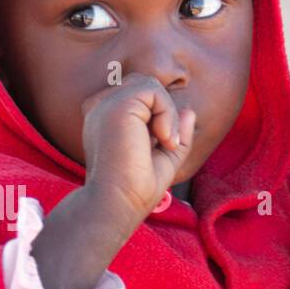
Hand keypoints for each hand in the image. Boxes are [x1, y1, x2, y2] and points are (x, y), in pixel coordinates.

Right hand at [80, 72, 195, 220]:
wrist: (118, 202)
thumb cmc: (137, 188)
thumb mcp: (164, 159)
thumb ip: (176, 134)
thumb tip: (189, 112)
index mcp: (105, 119)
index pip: (140, 99)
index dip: (160, 116)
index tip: (162, 146)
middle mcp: (101, 107)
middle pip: (144, 86)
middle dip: (164, 111)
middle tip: (166, 143)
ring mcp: (105, 103)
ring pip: (150, 86)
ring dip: (167, 113)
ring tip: (165, 142)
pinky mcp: (117, 104)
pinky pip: (153, 90)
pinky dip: (167, 113)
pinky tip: (162, 139)